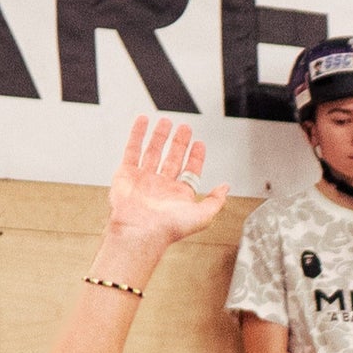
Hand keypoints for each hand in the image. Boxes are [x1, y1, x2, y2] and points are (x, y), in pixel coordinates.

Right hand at [103, 114, 229, 253]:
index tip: (199, 144)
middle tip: (185, 128)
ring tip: (166, 121)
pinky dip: (137, 134)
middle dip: (179, 143)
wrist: (140, 232)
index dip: (195, 157)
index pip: (190, 171)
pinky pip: (132, 149)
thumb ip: (216, 201)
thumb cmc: (169, 229)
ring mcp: (143, 179)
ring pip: (153, 152)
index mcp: (179, 195)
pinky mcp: (126, 173)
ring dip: (160, 136)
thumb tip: (226, 187)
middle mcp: (161, 186)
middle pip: (172, 158)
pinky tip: (143, 122)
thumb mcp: (203, 216)